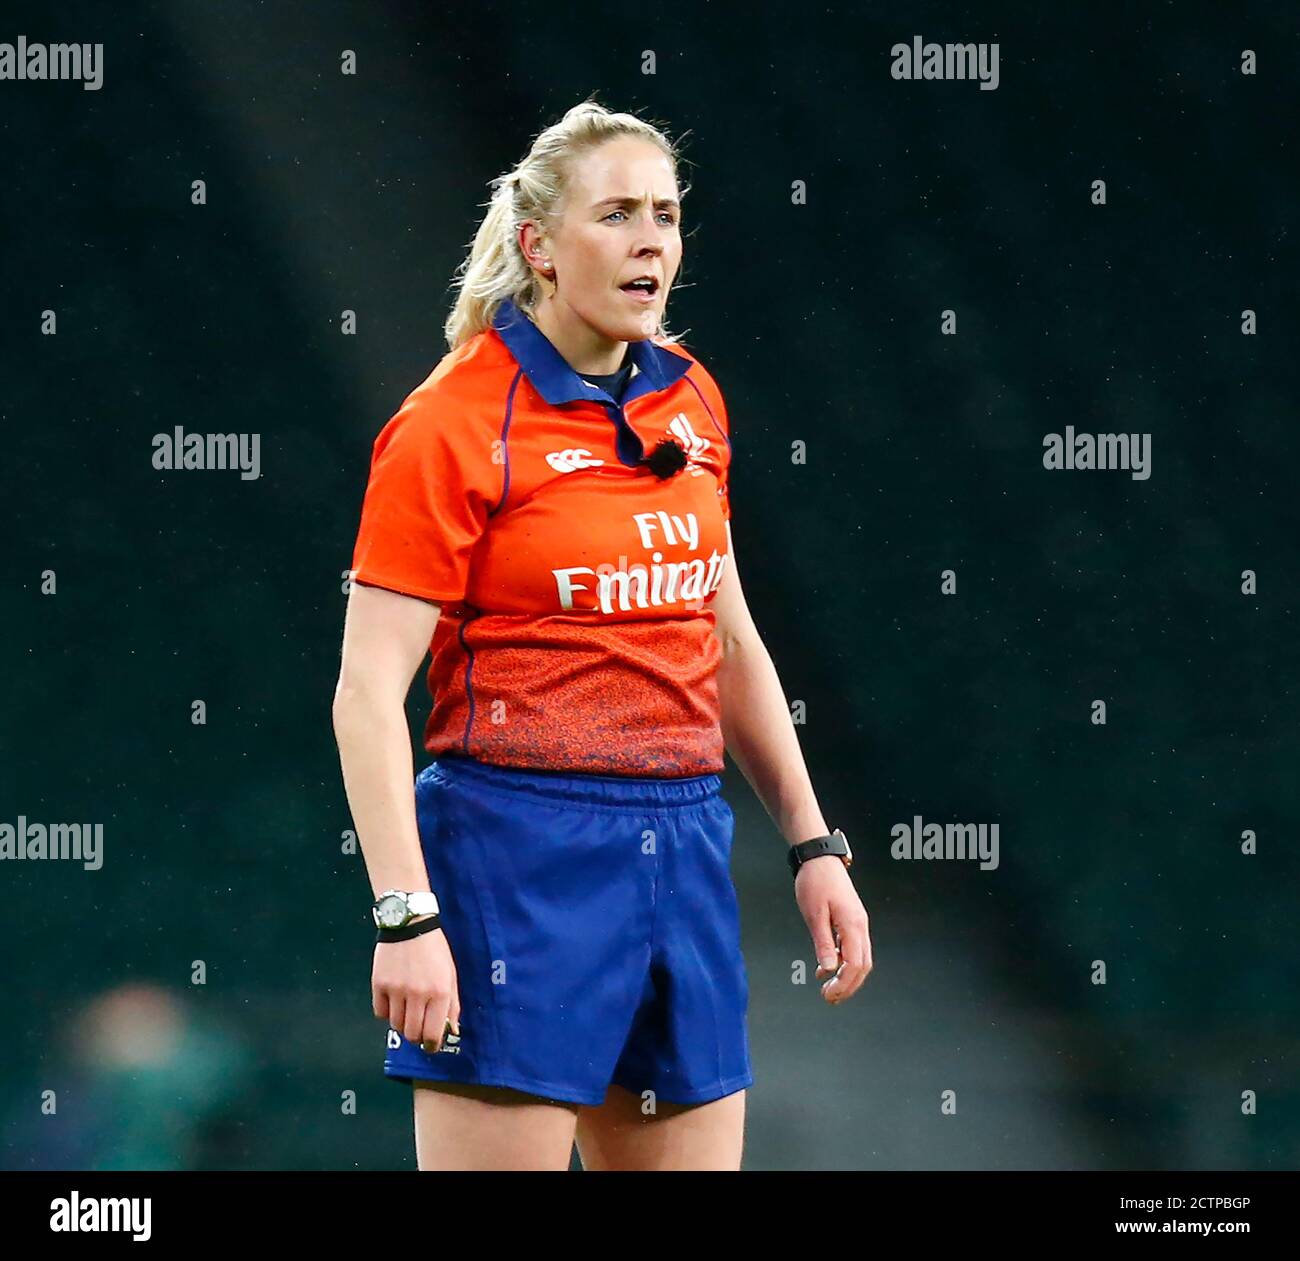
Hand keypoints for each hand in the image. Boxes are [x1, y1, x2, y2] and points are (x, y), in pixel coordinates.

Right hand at [372, 918, 460, 1051]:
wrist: (409, 923)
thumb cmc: (434, 948)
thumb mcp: (451, 974)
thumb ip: (452, 1004)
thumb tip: (452, 1029)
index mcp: (439, 992)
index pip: (433, 1033)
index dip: (432, 1045)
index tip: (431, 1045)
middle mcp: (417, 994)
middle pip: (412, 1034)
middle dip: (417, 1036)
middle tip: (419, 1028)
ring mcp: (396, 990)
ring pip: (396, 1025)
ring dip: (402, 1023)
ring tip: (408, 1009)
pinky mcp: (378, 984)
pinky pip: (380, 1013)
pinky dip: (387, 1012)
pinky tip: (394, 1001)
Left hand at [794, 856, 872, 1003]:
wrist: (819, 858)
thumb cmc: (815, 882)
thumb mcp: (814, 914)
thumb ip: (822, 942)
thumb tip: (829, 969)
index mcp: (853, 925)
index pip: (856, 965)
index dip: (844, 984)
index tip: (828, 994)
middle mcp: (860, 926)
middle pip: (863, 966)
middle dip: (848, 986)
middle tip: (828, 998)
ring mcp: (858, 922)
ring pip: (860, 958)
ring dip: (847, 977)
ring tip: (829, 989)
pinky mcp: (851, 920)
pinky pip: (852, 947)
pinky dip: (843, 962)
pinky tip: (825, 968)